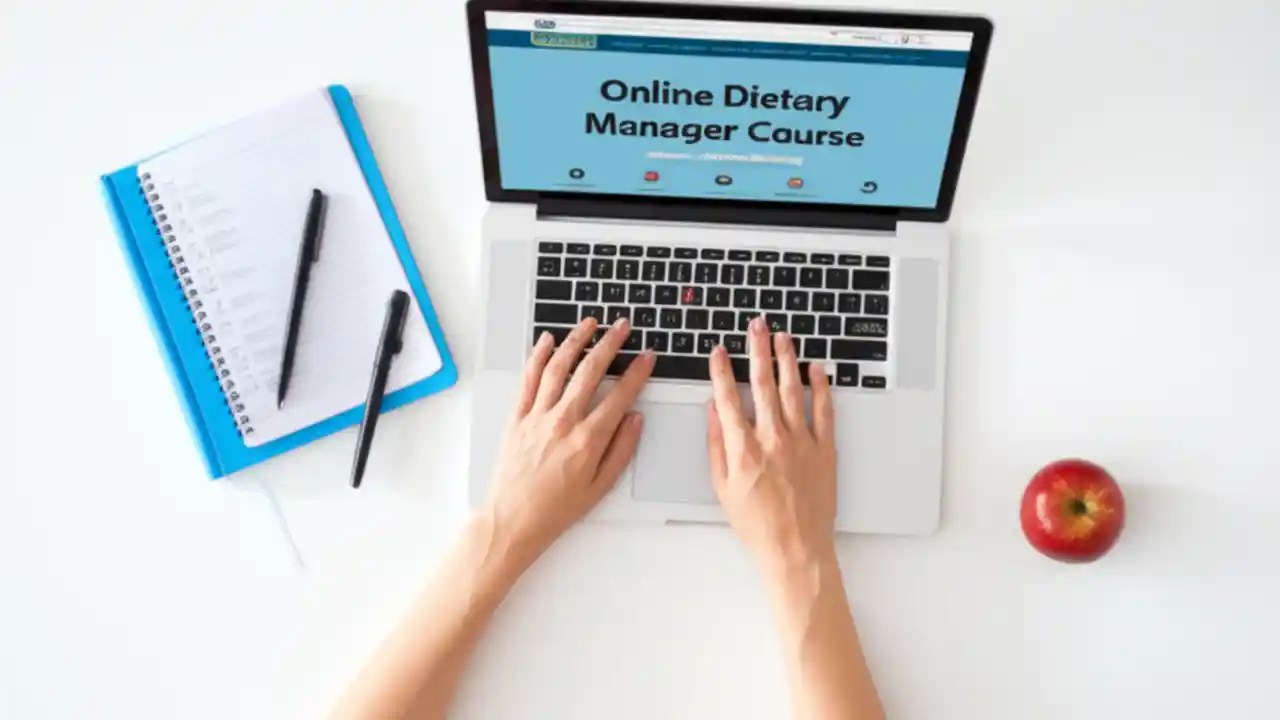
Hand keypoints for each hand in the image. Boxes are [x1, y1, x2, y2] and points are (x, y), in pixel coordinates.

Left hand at [485, 317, 653, 563]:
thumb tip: (635, 419)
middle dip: (610, 344)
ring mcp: (537, 416)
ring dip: (576, 341)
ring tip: (590, 323)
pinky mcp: (517, 417)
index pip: (620, 395)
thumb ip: (622, 450)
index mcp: (589, 440)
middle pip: (590, 371)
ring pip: (559, 367)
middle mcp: (563, 422)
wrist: (513, 519)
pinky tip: (548, 341)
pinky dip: (539, 356)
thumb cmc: (556, 509)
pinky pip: (529, 379)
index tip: (647, 357)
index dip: (637, 372)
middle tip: (622, 327)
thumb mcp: (601, 486)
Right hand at [707, 317, 837, 572]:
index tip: (718, 351)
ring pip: (792, 389)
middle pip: (762, 383)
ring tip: (783, 337)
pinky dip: (819, 387)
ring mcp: (802, 441)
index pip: (727, 398)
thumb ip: (716, 445)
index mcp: (743, 448)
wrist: (796, 548)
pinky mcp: (825, 449)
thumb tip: (713, 412)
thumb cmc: (757, 525)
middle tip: (756, 326)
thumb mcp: (722, 487)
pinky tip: (815, 369)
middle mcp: (773, 438)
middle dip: (757, 350)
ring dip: (786, 359)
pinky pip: (823, 410)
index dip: (720, 370)